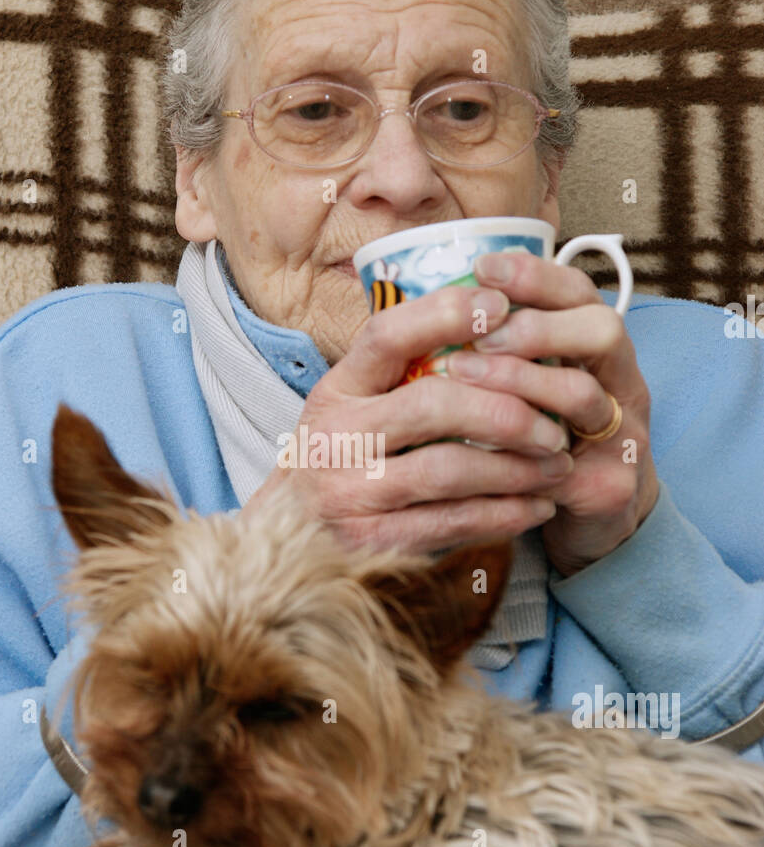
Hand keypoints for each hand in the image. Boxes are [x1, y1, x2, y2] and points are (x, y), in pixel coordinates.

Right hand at [242, 282, 574, 554]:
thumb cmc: (343, 456)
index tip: (503, 305)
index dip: (445, 314)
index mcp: (335, 389)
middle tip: (555, 422)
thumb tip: (489, 312)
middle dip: (506, 410)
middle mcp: (335, 437)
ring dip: (516, 467)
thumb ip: (402, 368)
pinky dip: (505, 514)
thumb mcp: (352, 403)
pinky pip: (451, 523)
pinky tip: (538, 506)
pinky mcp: (370, 541)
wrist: (288, 536)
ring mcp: (350, 493)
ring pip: (448, 469)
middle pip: (431, 405)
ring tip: (557, 464)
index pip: (386, 335)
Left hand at [446, 251, 660, 575]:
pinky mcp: (610, 489)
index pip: (578, 293)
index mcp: (596, 350)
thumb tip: (430, 306)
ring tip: (464, 379)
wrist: (591, 523)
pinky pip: (567, 470)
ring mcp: (623, 436)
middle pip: (601, 329)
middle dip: (535, 327)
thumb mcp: (528, 386)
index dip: (534, 275)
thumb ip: (499, 348)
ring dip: (523, 383)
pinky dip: (518, 460)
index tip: (484, 267)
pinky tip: (475, 455)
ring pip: (585, 395)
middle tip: (481, 337)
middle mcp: (621, 383)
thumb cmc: (544, 442)